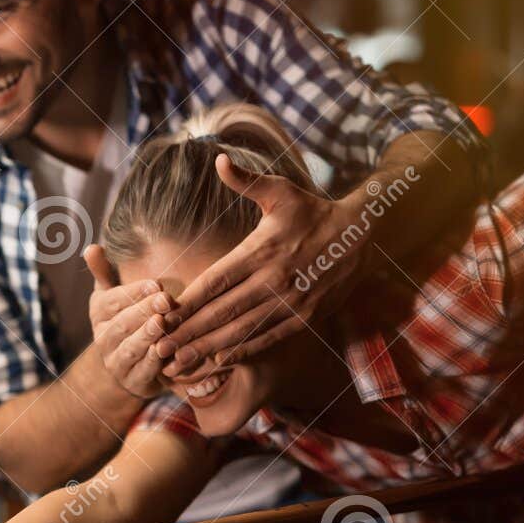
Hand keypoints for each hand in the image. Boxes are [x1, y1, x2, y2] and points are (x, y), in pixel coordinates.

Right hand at [84, 245, 175, 398]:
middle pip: (122, 324)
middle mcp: (103, 338)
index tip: (156, 284)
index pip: (113, 301)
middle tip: (166, 300)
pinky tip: (166, 349)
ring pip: (129, 347)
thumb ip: (103, 272)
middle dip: (144, 311)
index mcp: (99, 313)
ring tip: (163, 323)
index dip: (134, 293)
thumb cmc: (125, 319)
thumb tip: (91, 247)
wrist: (127, 365)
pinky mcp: (132, 381)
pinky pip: (142, 370)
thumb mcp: (111, 295)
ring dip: (146, 336)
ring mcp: (116, 361)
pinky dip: (153, 361)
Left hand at [161, 155, 364, 377]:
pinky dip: (242, 352)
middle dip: (189, 332)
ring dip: (209, 349)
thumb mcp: (281, 191)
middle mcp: (274, 280)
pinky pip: (267, 339)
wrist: (363, 235)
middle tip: (160, 348)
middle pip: (222, 312)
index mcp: (262, 251)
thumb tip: (219, 161)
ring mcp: (291, 303)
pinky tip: (217, 361)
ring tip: (180, 362)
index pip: (216, 282)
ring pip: (242, 331)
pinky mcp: (305, 318)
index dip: (187, 302)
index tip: (162, 317)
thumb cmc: (313, 211)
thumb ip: (247, 181)